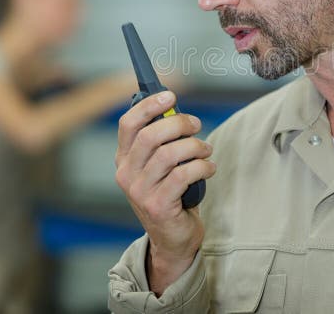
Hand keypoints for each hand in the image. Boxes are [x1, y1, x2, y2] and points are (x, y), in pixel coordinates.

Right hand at [114, 91, 215, 293]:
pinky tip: (209, 168)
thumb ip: (162, 140)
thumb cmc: (170, 193)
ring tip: (206, 150)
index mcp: (124, 159)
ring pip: (170, 154)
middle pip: (151, 136)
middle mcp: (126, 174)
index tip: (170, 96)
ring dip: (195, 147)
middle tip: (197, 125)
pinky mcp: (158, 205)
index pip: (128, 124)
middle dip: (180, 124)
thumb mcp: (159, 166)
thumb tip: (175, 109)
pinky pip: (184, 174)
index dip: (149, 106)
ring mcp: (140, 192)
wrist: (173, 237)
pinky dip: (202, 166)